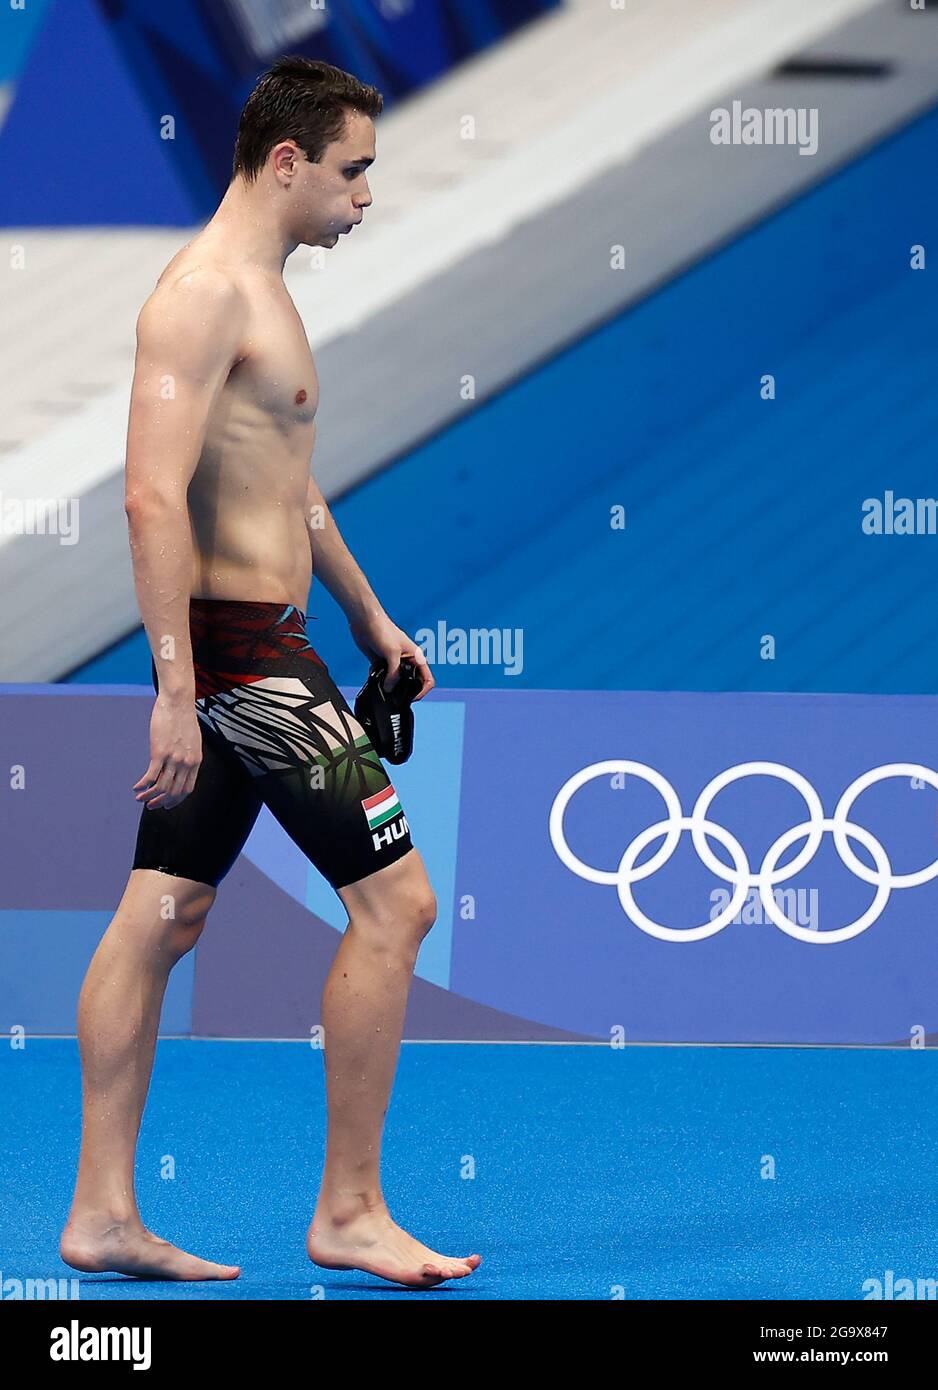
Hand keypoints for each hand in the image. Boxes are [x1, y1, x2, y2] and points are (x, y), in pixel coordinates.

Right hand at [133, 693, 202, 810]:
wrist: (178, 703)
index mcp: (196, 761)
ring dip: (149, 797)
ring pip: (161, 787)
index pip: (187, 789)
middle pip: (174, 792)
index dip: (176, 800)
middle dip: (161, 802)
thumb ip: (188, 756)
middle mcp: (186, 763)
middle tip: (151, 806)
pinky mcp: (159, 752)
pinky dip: (142, 785)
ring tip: (140, 799)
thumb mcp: (192, 741)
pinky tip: (136, 787)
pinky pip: (151, 776)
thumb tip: (180, 767)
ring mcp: (173, 759)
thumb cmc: (184, 719)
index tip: (166, 805)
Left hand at [349, 614, 434, 700]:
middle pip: (410, 682)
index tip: (411, 697)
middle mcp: (406, 661)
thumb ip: (393, 673)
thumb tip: (390, 689)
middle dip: (402, 690)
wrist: (364, 620)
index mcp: (416, 656)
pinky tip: (372, 673)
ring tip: (380, 683)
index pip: (427, 679)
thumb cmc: (383, 629)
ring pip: (394, 681)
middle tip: (392, 692)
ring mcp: (393, 662)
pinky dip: (377, 679)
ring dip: (387, 685)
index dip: (422, 691)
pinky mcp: (381, 662)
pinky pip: (382, 677)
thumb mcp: (392, 653)